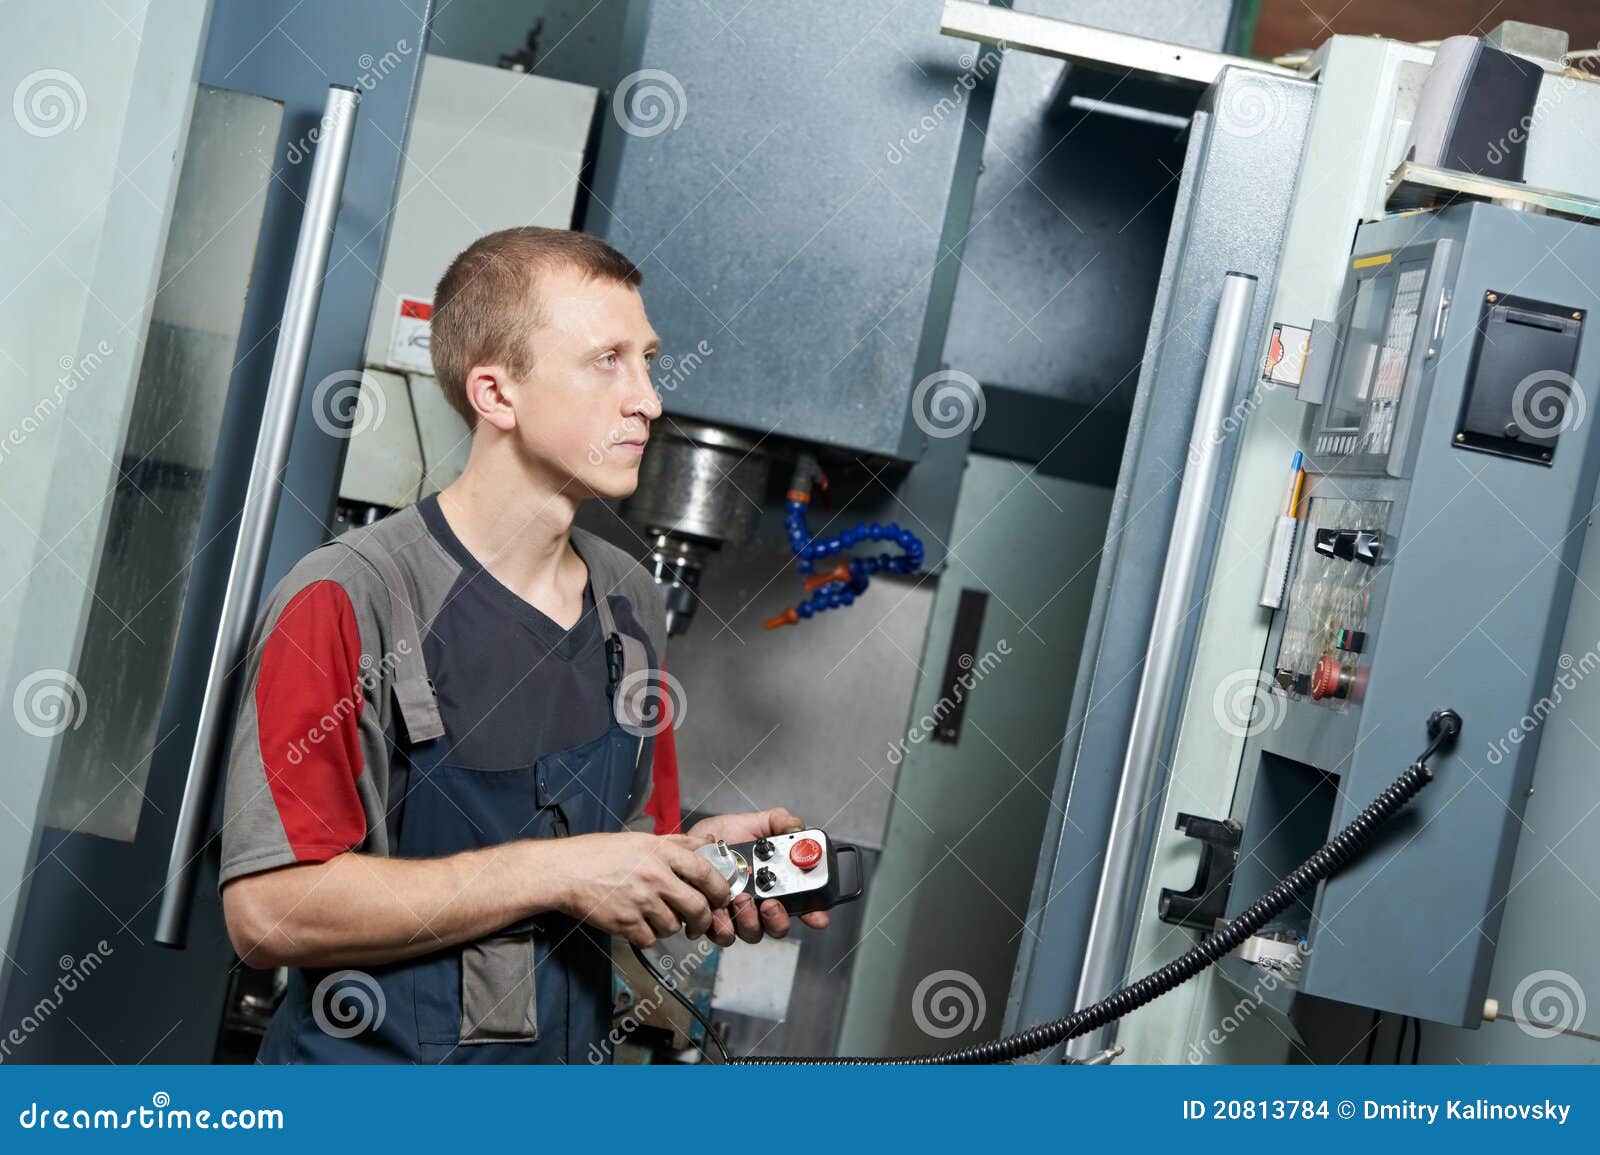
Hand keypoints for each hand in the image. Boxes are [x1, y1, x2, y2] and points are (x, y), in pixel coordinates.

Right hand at [548, 831, 729, 947]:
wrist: (564, 872)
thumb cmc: (598, 853)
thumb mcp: (640, 839)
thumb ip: (677, 843)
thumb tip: (706, 842)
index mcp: (660, 853)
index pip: (705, 872)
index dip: (720, 888)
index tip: (721, 897)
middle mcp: (654, 877)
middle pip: (697, 907)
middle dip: (703, 918)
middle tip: (698, 921)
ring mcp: (640, 902)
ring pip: (674, 926)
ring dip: (670, 925)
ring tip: (656, 915)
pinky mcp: (625, 923)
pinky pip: (651, 939)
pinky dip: (648, 936)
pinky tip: (638, 924)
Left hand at [687, 807, 832, 946]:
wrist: (688, 844)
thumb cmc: (722, 836)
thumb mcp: (752, 822)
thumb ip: (778, 822)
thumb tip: (797, 827)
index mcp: (775, 882)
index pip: (803, 904)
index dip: (815, 914)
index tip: (818, 916)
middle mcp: (760, 904)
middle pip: (779, 926)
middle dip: (778, 919)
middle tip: (769, 902)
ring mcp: (738, 916)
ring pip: (753, 933)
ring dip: (749, 920)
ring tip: (739, 898)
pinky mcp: (715, 922)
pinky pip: (723, 935)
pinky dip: (722, 925)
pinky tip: (717, 908)